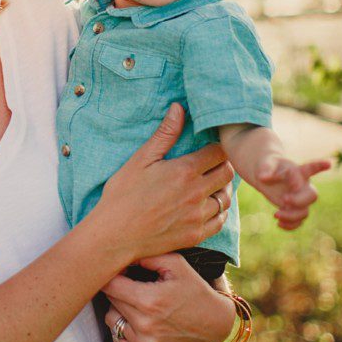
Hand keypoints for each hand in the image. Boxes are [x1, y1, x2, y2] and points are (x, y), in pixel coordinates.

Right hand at [92, 104, 234, 263]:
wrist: (114, 234)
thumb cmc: (122, 193)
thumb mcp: (140, 159)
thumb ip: (164, 134)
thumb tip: (179, 108)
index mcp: (185, 171)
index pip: (218, 153)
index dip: (216, 148)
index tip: (209, 148)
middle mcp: (197, 193)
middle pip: (227, 174)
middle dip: (222, 166)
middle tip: (211, 165)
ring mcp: (199, 215)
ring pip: (226, 198)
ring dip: (221, 189)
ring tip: (208, 185)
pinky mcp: (197, 234)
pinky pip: (220, 220)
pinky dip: (218, 211)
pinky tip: (206, 206)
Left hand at [101, 253, 234, 341]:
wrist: (217, 326)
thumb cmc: (195, 291)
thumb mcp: (177, 265)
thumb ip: (146, 256)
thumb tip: (121, 255)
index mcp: (149, 301)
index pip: (109, 285)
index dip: (113, 274)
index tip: (121, 272)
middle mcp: (145, 326)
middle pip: (109, 301)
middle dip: (119, 291)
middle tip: (135, 287)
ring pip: (111, 320)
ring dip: (119, 311)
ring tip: (139, 306)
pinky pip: (119, 340)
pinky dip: (125, 330)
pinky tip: (141, 323)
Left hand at [252, 154, 330, 229]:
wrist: (266, 175)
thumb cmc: (269, 166)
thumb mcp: (266, 163)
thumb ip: (266, 168)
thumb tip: (263, 178)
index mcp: (297, 172)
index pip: (311, 168)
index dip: (320, 166)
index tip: (328, 163)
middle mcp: (302, 186)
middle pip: (312, 196)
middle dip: (299, 201)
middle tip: (284, 200)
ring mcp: (300, 199)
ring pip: (304, 212)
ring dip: (291, 216)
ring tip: (275, 214)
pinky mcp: (294, 209)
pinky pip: (298, 221)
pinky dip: (290, 225)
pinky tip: (278, 224)